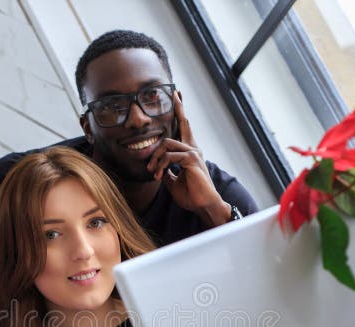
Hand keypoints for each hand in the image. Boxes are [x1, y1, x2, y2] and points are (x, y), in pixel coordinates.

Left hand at [146, 92, 229, 225]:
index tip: (178, 98)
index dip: (181, 114)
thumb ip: (166, 171)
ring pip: (166, 145)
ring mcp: (194, 153)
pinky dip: (160, 166)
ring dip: (154, 159)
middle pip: (184, 123)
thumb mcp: (173, 181)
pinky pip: (169, 157)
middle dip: (179, 108)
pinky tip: (158, 175)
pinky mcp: (191, 159)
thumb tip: (158, 167)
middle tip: (175, 93)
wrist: (203, 206)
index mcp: (190, 152)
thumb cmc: (191, 196)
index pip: (184, 130)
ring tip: (151, 172)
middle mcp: (194, 149)